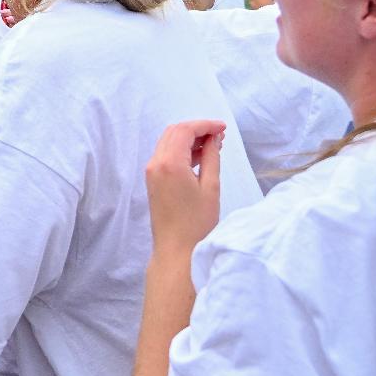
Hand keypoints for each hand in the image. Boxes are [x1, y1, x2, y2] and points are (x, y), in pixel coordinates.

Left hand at [145, 120, 226, 254]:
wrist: (176, 250)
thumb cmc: (197, 222)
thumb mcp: (211, 186)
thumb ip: (211, 157)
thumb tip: (213, 138)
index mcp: (169, 163)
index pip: (185, 130)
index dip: (205, 125)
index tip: (223, 128)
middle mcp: (155, 163)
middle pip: (175, 132)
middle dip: (197, 129)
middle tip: (219, 136)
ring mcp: (151, 172)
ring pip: (169, 142)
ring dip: (189, 139)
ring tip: (214, 145)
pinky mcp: (152, 180)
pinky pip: (166, 155)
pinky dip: (182, 151)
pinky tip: (200, 157)